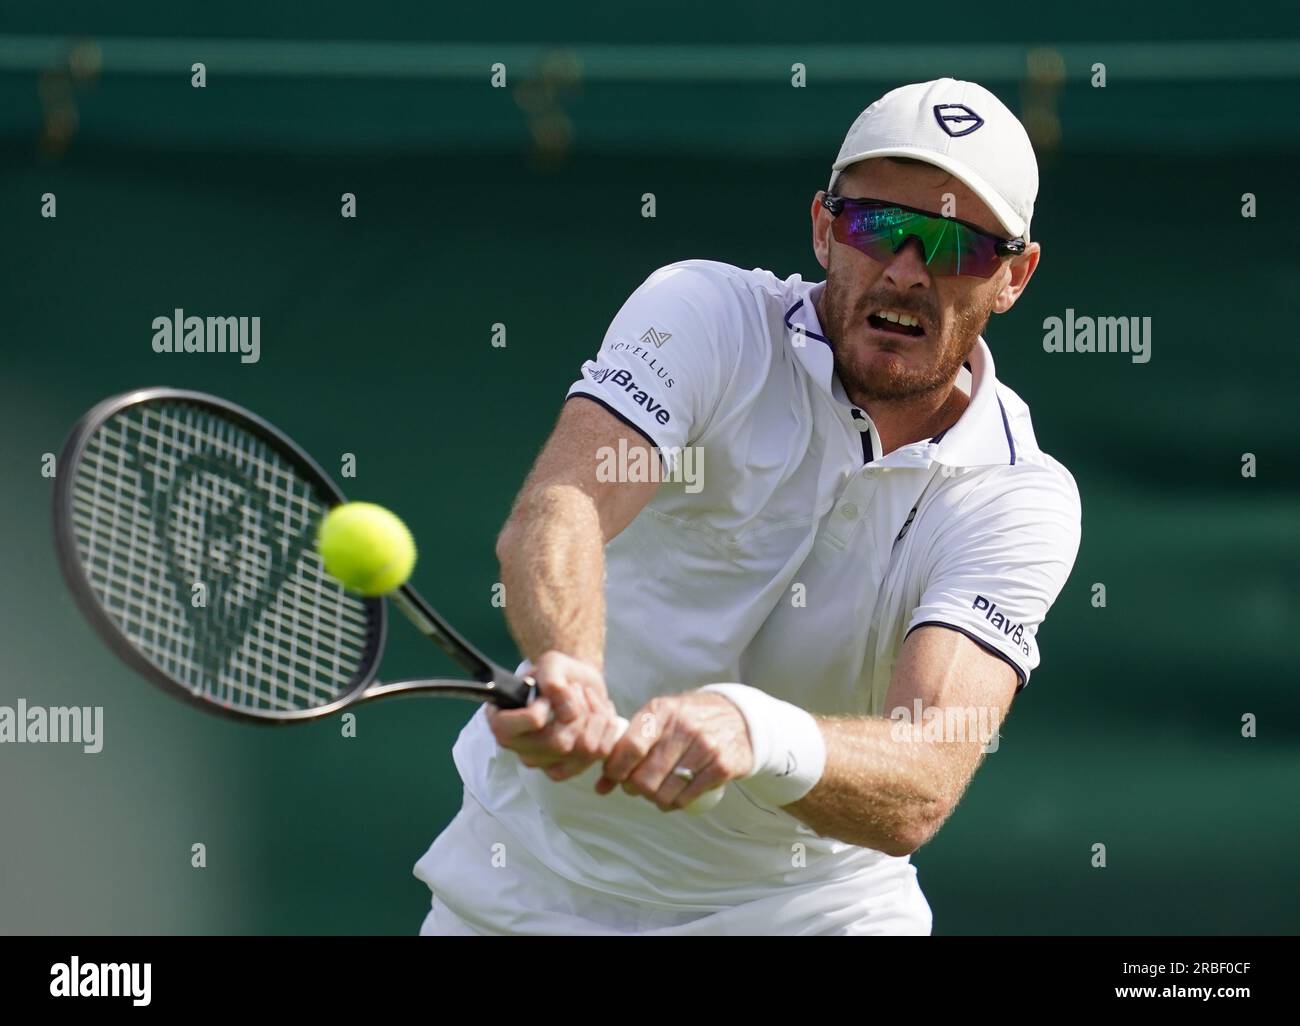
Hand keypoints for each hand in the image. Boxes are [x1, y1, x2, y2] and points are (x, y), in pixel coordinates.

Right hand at [485, 650, 621, 780]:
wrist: (576, 683)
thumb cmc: (557, 675)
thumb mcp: (551, 664)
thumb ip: (552, 679)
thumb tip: (565, 710)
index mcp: (503, 724)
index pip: (531, 723)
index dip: (545, 708)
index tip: (546, 696)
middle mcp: (521, 750)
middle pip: (560, 742)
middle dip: (577, 710)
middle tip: (575, 690)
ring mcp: (545, 764)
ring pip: (584, 748)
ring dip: (594, 715)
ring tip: (588, 699)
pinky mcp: (571, 768)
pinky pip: (601, 752)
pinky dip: (606, 726)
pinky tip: (599, 713)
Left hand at [598, 691, 753, 810]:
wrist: (737, 716)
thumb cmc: (687, 720)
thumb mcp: (658, 720)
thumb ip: (627, 748)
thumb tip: (600, 787)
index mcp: (662, 711)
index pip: (630, 747)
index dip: (616, 769)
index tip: (613, 777)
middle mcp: (684, 727)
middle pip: (645, 777)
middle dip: (634, 788)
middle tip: (636, 786)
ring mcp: (705, 747)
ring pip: (664, 792)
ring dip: (654, 799)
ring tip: (656, 791)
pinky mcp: (722, 767)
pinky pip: (687, 798)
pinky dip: (675, 803)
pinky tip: (674, 796)